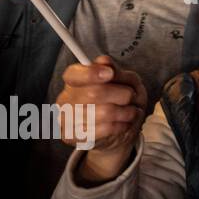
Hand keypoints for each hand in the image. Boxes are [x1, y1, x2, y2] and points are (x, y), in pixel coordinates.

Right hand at [57, 56, 146, 182]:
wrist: (117, 133)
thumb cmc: (119, 102)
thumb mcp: (125, 82)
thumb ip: (116, 72)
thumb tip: (104, 61)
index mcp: (74, 81)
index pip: (73, 74)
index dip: (92, 73)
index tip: (109, 73)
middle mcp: (65, 99)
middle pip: (94, 93)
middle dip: (122, 94)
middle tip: (131, 96)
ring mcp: (67, 119)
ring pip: (103, 112)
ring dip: (126, 111)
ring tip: (132, 111)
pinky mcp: (74, 137)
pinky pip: (103, 129)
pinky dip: (121, 125)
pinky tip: (124, 123)